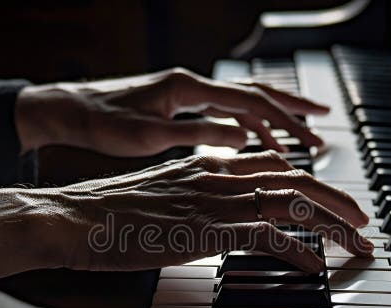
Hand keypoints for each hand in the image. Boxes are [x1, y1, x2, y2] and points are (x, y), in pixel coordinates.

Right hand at [0, 151, 371, 280]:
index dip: (307, 178)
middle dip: (336, 198)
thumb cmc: (108, 212)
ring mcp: (215, 201)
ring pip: (293, 202)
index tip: (327, 195)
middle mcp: (218, 175)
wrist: (74, 218)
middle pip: (295, 177)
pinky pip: (269, 236)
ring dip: (332, 223)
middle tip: (361, 219)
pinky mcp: (208, 230)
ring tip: (357, 242)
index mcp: (207, 163)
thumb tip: (211, 215)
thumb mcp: (158, 193)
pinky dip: (299, 249)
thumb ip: (192, 196)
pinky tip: (316, 264)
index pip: (272, 163)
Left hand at [14, 68, 328, 156]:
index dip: (285, 121)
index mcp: (188, 88)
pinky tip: (256, 139)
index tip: (311, 138)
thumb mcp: (149, 136)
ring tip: (298, 135)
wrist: (69, 109)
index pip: (251, 102)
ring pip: (241, 100)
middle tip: (322, 124)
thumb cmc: (101, 122)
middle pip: (254, 92)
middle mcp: (192, 84)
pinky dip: (246, 124)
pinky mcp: (178, 104)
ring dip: (272, 117)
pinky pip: (223, 110)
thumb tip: (243, 137)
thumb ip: (198, 135)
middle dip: (291, 108)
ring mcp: (186, 92)